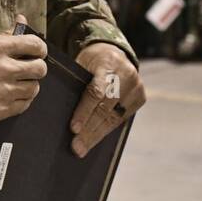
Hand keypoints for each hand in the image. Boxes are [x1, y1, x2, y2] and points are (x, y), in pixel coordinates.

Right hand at [0, 16, 46, 125]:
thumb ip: (5, 34)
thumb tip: (22, 20)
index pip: (35, 45)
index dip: (39, 49)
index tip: (37, 53)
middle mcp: (5, 68)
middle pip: (40, 68)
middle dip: (36, 68)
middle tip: (29, 70)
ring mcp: (3, 91)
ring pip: (34, 88)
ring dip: (28, 85)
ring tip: (18, 84)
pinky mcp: (0, 110)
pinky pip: (24, 104)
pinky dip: (22, 100)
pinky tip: (12, 96)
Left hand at [70, 42, 144, 157]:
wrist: (116, 52)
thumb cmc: (93, 60)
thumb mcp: (82, 62)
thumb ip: (77, 82)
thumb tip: (61, 111)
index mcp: (108, 62)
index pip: (96, 91)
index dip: (84, 112)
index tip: (74, 128)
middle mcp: (126, 74)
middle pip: (106, 108)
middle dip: (89, 129)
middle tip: (76, 146)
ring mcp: (136, 86)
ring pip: (115, 117)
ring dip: (97, 135)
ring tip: (82, 148)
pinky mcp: (140, 97)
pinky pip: (122, 119)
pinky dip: (107, 130)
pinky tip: (95, 139)